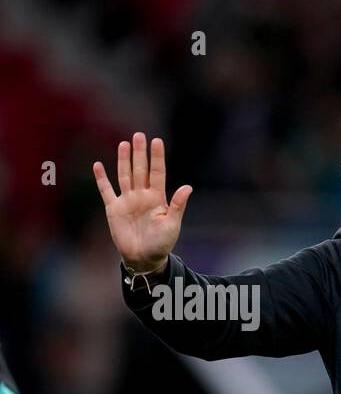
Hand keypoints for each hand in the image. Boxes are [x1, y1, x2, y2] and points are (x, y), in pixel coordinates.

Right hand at [92, 133, 191, 271]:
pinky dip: (101, 179)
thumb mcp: (172, 225)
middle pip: (140, 170)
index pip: (158, 173)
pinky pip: (106, 190)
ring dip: (124, 160)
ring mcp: (127, 201)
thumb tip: (188, 187)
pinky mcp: (114, 209)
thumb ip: (177, 205)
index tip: (157, 141)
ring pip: (125, 175)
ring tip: (125, 144)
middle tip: (139, 135)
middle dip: (140, 153)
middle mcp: (142, 196)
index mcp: (157, 199)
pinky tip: (98, 165)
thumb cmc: (161, 244)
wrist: (144, 258)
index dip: (157, 158)